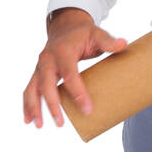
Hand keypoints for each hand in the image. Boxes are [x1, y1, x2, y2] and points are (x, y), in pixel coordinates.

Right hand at [23, 8, 127, 127]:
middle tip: (61, 123)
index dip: (78, 92)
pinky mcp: (37, 72)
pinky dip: (27, 104)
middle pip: (47, 84)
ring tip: (39, 125)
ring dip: (34, 107)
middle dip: (52, 104)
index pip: (70, 74)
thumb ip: (108, 41)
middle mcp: (47, 58)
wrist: (65, 26)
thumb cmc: (83, 33)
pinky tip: (28, 119)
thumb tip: (123, 45)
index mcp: (63, 50)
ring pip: (33, 88)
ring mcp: (40, 66)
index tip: (87, 109)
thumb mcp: (97, 34)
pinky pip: (29, 89)